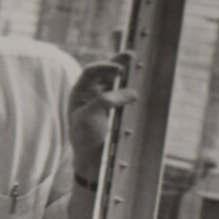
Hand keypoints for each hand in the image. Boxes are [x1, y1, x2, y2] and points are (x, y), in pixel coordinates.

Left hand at [68, 52, 138, 179]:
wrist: (92, 162)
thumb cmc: (84, 139)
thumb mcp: (88, 118)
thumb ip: (106, 101)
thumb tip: (132, 92)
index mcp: (79, 93)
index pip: (90, 72)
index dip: (104, 66)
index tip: (118, 69)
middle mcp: (91, 94)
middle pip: (105, 72)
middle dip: (117, 62)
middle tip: (131, 55)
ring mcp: (104, 103)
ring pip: (115, 83)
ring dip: (126, 73)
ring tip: (137, 63)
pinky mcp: (116, 112)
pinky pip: (124, 97)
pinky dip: (131, 90)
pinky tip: (139, 86)